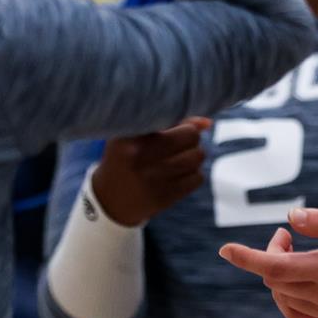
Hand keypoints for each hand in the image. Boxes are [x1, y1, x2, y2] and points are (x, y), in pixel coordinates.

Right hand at [93, 119, 210, 226]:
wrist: (109, 200)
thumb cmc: (127, 157)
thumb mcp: (135, 135)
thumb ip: (171, 122)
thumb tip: (208, 123)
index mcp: (129, 137)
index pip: (173, 117)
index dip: (181, 122)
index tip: (177, 127)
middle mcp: (138, 157)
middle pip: (191, 136)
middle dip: (191, 138)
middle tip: (181, 143)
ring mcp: (151, 180)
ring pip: (198, 157)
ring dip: (195, 155)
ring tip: (181, 157)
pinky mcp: (163, 198)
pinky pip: (198, 178)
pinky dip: (194, 174)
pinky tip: (179, 174)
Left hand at [219, 208, 317, 317]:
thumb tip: (290, 219)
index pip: (274, 266)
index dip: (246, 258)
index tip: (225, 250)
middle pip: (275, 280)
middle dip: (272, 255)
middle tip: (288, 236)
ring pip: (284, 298)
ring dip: (280, 277)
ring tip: (299, 256)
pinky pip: (298, 316)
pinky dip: (289, 298)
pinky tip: (301, 283)